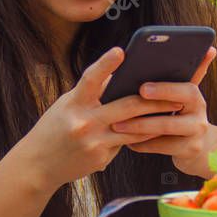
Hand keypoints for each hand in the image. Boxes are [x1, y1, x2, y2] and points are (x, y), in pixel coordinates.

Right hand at [14, 47, 185, 191]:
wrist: (38, 166)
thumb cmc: (54, 129)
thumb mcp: (67, 105)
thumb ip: (92, 92)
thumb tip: (120, 77)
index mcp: (73, 104)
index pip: (90, 79)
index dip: (106, 64)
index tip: (121, 51)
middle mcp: (84, 122)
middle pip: (126, 107)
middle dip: (154, 101)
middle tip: (177, 94)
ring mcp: (94, 143)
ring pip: (133, 129)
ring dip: (155, 120)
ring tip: (174, 112)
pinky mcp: (101, 159)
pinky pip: (125, 144)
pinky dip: (139, 135)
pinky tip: (154, 130)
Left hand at [110, 47, 216, 175]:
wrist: (204, 144)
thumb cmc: (184, 113)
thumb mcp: (185, 95)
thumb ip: (183, 75)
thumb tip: (204, 49)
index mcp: (195, 98)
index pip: (185, 90)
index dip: (164, 90)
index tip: (142, 89)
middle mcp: (199, 117)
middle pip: (171, 117)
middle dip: (144, 114)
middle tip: (121, 111)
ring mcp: (195, 137)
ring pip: (164, 132)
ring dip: (138, 129)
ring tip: (117, 125)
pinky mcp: (188, 152)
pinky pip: (160, 148)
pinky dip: (141, 143)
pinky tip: (125, 139)